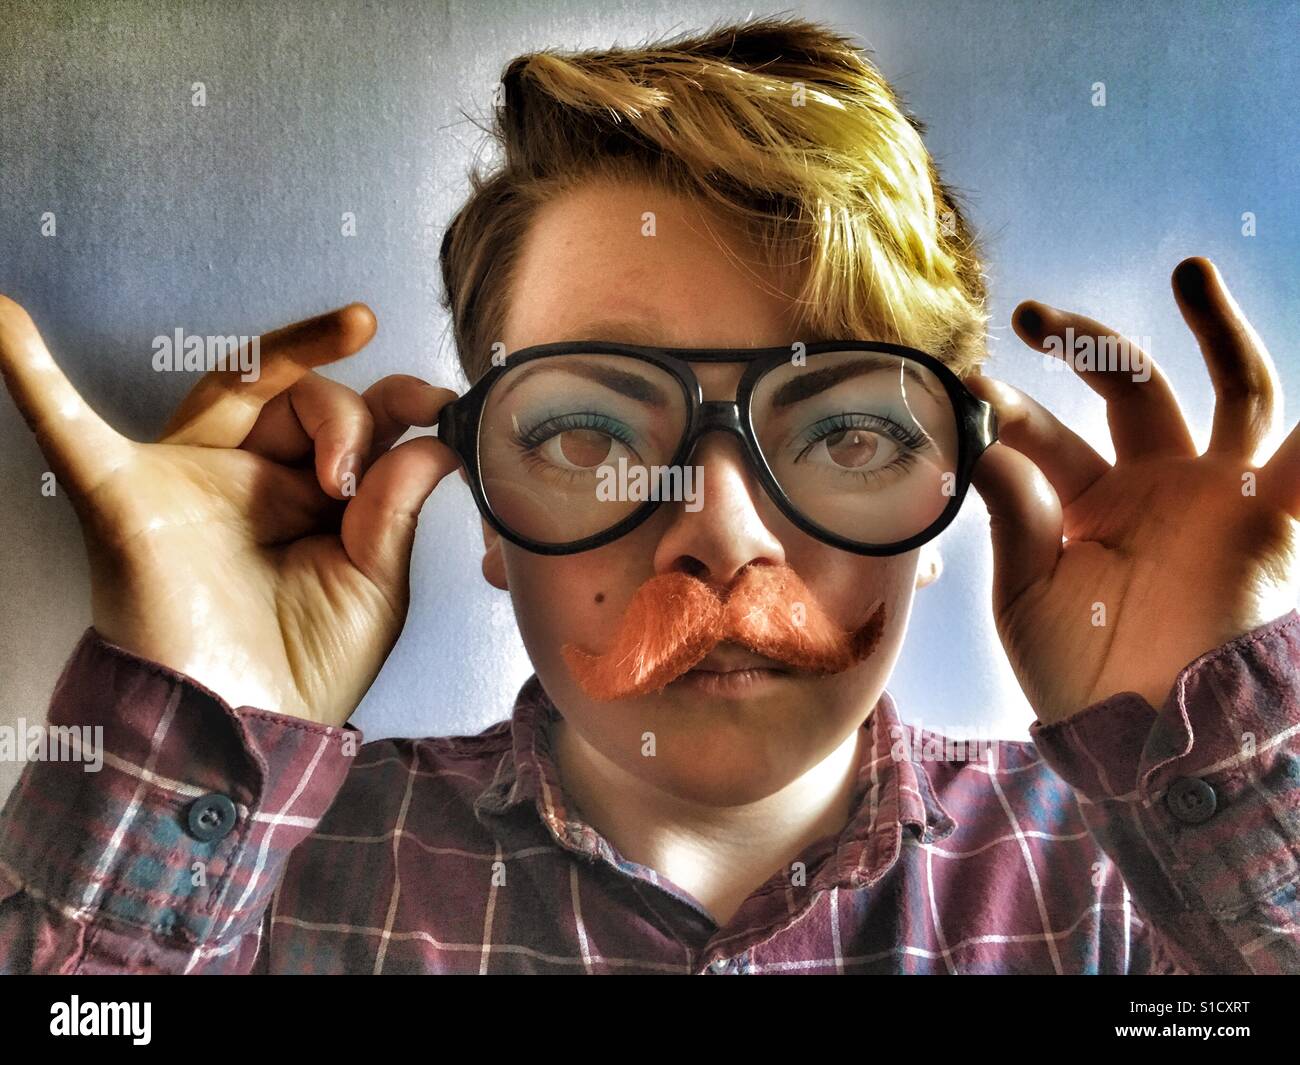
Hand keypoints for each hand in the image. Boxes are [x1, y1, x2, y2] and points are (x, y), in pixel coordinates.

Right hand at [0, 298, 461, 725]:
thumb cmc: (304, 670)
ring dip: (289, 352)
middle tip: (352, 475)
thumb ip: (395, 511)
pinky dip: (32, 377)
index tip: (437, 403)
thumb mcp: (373, 587)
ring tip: (353, 330)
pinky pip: (69, 430)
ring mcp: (190, 480)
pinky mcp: (126, 498)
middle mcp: (255, 481)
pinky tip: (1, 313)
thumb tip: (431, 441)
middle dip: (349, 415)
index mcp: (317, 503)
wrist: (234, 735)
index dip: (398, 403)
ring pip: (236, 387)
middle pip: (304, 398)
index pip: (356, 425)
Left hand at [966, 256, 1298, 725]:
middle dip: (1085, 340)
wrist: (1149, 739)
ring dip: (1215, 328)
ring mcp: (1217, 493)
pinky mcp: (1274, 516)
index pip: (1044, 433)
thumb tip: (979, 436)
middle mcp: (1154, 483)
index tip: (968, 386)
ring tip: (1187, 267)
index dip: (1008, 408)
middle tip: (1028, 312)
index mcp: (1086, 501)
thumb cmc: (1079, 677)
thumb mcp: (1029, 594)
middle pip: (1129, 385)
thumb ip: (1014, 514)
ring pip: (1232, 389)